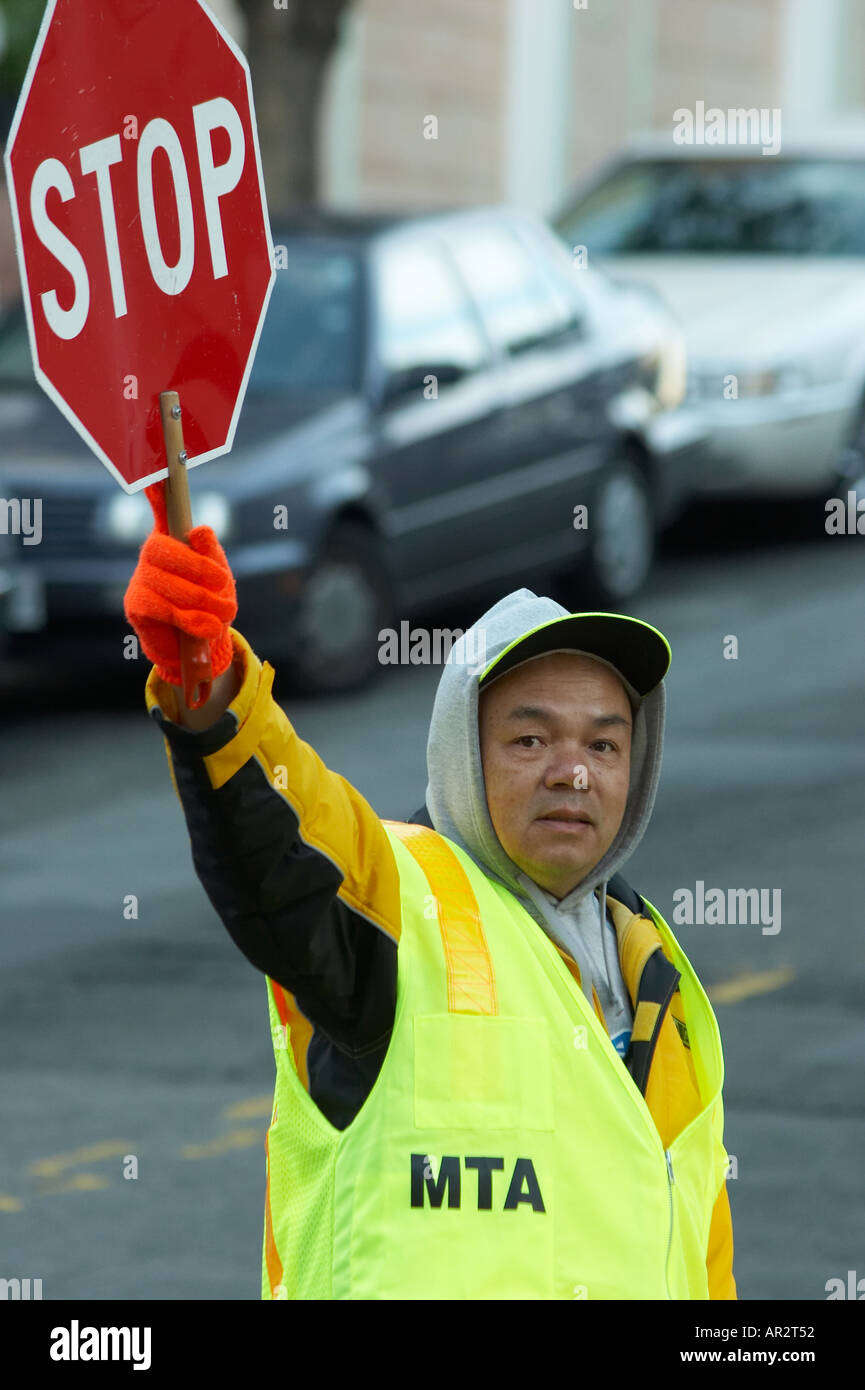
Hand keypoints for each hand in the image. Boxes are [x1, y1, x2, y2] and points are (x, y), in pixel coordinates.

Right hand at [123, 480, 236, 684]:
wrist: (198, 647)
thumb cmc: (210, 604)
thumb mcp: (220, 578)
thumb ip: (212, 555)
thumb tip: (200, 530)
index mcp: (175, 539)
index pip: (163, 507)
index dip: (158, 490)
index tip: (158, 471)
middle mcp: (153, 553)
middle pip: (162, 547)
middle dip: (196, 567)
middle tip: (224, 584)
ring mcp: (141, 577)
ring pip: (166, 580)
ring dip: (201, 598)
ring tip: (225, 612)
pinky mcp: (136, 605)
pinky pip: (161, 606)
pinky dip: (190, 618)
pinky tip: (208, 627)